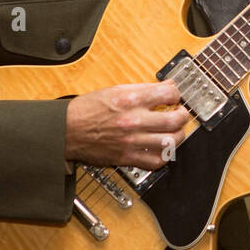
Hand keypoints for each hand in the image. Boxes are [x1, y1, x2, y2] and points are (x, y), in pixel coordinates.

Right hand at [65, 82, 189, 169]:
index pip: (168, 94)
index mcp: (130, 99)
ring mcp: (131, 140)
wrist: (66, 130)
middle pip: (174, 119)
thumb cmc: (87, 109)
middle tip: (181, 114)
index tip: (175, 97)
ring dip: (177, 136)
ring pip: (169, 142)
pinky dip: (163, 156)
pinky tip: (161, 149)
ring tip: (174, 132)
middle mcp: (133, 120)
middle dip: (183, 115)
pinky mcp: (127, 157)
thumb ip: (141, 89)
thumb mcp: (114, 90)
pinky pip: (155, 161)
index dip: (176, 95)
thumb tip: (165, 87)